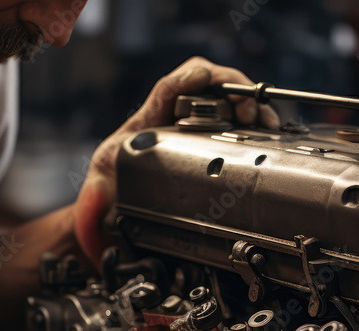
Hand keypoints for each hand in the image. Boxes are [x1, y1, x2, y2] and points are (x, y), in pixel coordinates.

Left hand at [73, 56, 279, 265]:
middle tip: (248, 112)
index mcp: (146, 126)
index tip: (208, 81)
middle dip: (233, 89)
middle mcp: (173, 123)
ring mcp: (194, 134)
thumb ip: (92, 199)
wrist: (116, 223)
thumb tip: (97, 197)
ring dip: (249, 104)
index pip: (169, 88)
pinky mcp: (211, 149)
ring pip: (226, 102)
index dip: (191, 79)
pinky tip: (266, 133)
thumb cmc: (108, 202)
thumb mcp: (96, 199)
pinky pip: (236, 125)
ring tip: (264, 121)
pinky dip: (254, 124)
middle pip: (207, 86)